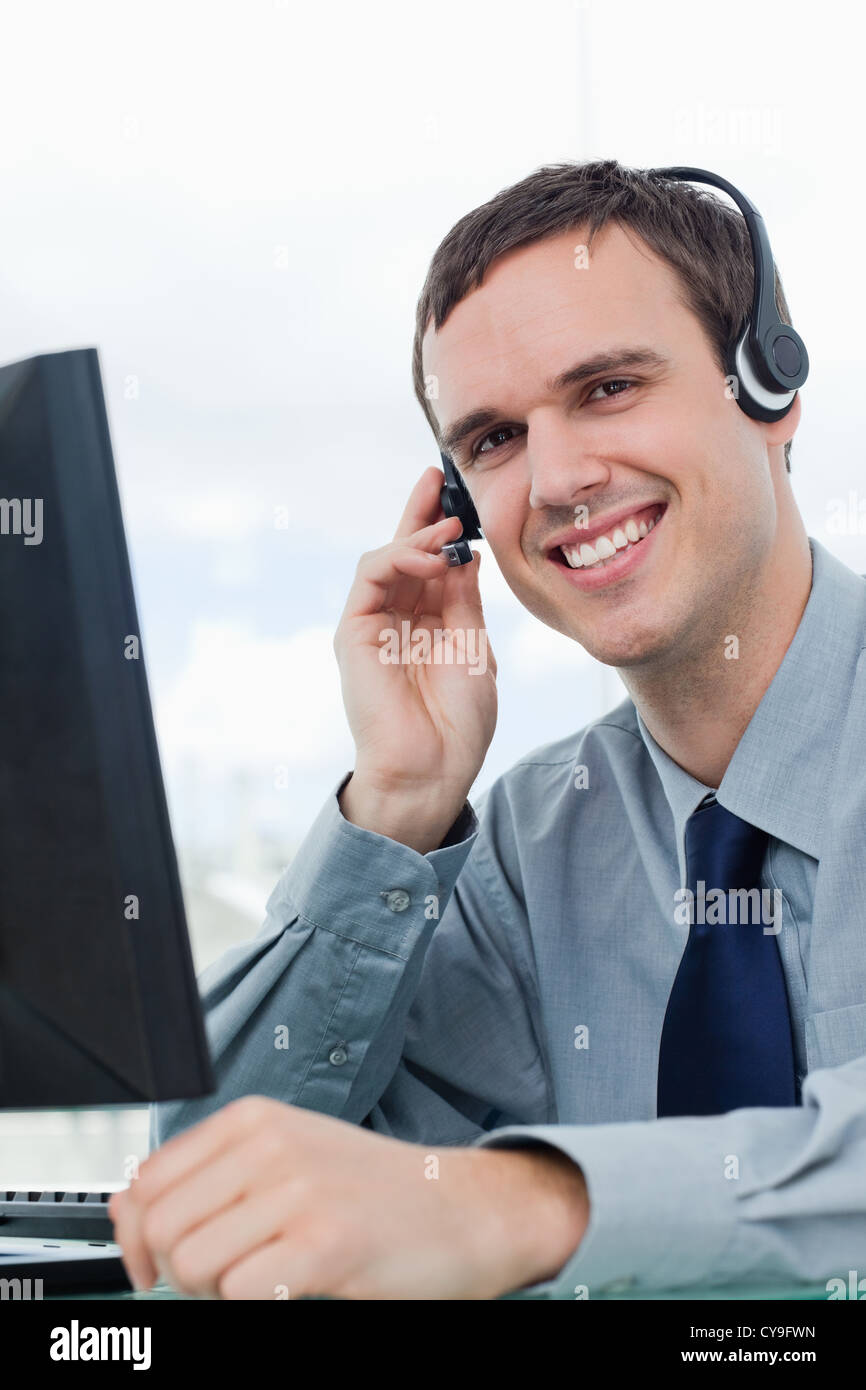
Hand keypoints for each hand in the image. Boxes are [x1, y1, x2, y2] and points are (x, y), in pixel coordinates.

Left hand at [108, 1096, 588, 1299]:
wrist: (465, 1211)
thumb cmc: (373, 1193)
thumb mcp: (283, 1162)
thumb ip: (208, 1180)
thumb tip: (127, 1214)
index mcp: (254, 1119)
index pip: (145, 1181)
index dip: (137, 1239)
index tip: (155, 1268)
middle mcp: (271, 1144)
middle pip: (161, 1230)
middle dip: (182, 1273)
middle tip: (232, 1277)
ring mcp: (300, 1190)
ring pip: (194, 1266)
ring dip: (222, 1293)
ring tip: (272, 1277)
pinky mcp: (327, 1241)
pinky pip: (242, 1294)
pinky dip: (259, 1306)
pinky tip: (297, 1288)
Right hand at [333, 466, 496, 849]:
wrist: (433, 769)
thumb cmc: (459, 721)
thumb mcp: (474, 646)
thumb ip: (464, 599)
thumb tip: (464, 552)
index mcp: (428, 622)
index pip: (432, 563)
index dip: (441, 528)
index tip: (459, 494)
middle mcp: (397, 618)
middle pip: (405, 551)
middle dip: (422, 513)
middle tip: (440, 478)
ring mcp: (372, 624)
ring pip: (385, 557)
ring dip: (418, 535)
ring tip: (449, 529)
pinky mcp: (353, 632)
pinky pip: (370, 576)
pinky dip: (400, 557)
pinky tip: (432, 557)